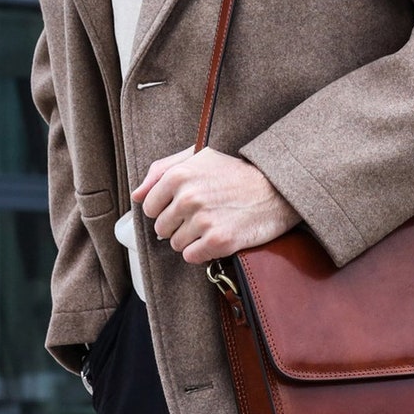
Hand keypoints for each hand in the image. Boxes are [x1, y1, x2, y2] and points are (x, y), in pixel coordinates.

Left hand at [132, 146, 299, 264]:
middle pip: (161, 228)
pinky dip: (202, 251)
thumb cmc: (235, 174)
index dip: (165, 209)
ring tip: (213, 224)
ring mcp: (203, 221)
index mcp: (179, 175)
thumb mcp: (199, 157)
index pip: (149, 207)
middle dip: (178, 225)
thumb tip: (137, 194)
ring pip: (176, 244)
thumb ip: (162, 170)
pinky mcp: (218, 241)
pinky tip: (217, 237)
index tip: (184, 206)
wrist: (276, 191)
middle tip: (202, 214)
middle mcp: (188, 197)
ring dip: (192, 239)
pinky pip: (191, 256)